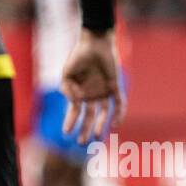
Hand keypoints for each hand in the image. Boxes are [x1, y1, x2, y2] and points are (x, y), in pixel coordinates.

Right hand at [61, 29, 124, 143]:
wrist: (94, 42)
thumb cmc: (78, 56)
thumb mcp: (67, 74)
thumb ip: (67, 89)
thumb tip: (75, 103)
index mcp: (79, 93)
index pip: (75, 112)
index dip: (70, 122)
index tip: (66, 134)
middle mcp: (92, 95)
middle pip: (89, 117)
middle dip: (85, 130)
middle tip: (81, 143)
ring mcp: (103, 91)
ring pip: (104, 113)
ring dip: (101, 125)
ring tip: (97, 137)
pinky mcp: (114, 86)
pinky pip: (119, 103)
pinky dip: (119, 113)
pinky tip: (116, 124)